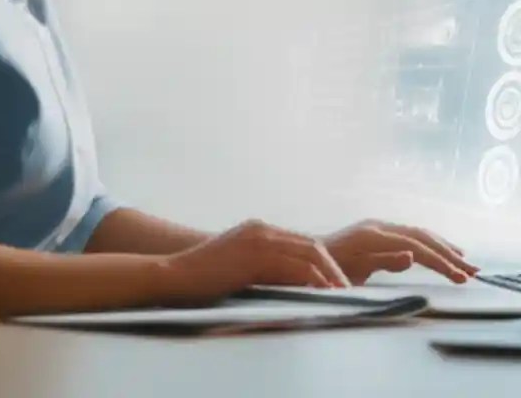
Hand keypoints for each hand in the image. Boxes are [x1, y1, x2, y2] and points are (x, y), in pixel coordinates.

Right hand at [160, 219, 351, 304]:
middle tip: (346, 287)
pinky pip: (293, 266)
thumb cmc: (203, 276)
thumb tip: (290, 283)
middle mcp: (262, 229)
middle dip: (332, 266)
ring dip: (328, 273)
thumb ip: (263, 267)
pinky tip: (321, 292)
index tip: (336, 279)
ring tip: (341, 292)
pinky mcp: (254, 256)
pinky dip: (312, 279)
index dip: (323, 261)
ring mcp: (258, 239)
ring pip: (308, 252)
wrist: (174, 274)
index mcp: (259, 229)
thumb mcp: (239, 265)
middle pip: (311, 244)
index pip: (302, 242)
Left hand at [323, 220, 479, 285]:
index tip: (461, 278)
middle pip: (422, 237)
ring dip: (444, 248)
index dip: (441, 262)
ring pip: (418, 234)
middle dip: (449, 255)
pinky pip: (409, 236)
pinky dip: (429, 244)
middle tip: (474, 272)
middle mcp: (378, 227)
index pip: (417, 247)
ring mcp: (377, 228)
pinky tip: (440, 252)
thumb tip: (413, 256)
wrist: (300, 258)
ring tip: (466, 262)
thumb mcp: (351, 271)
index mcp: (373, 236)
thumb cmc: (322, 271)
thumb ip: (383, 262)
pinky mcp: (377, 233)